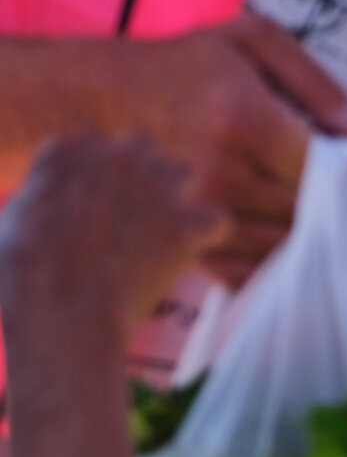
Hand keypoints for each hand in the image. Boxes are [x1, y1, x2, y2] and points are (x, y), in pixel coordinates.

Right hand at [0, 135, 224, 330]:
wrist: (59, 311)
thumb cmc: (19, 278)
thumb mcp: (6, 225)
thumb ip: (33, 200)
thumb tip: (43, 207)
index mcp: (66, 152)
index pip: (91, 145)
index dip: (94, 175)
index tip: (90, 201)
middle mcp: (117, 158)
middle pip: (140, 149)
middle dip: (138, 175)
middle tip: (128, 214)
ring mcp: (157, 187)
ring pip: (183, 173)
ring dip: (176, 197)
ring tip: (161, 231)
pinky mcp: (186, 223)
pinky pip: (215, 219)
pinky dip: (206, 235)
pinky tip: (193, 250)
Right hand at [79, 14, 346, 282]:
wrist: (99, 98)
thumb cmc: (185, 65)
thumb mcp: (252, 42)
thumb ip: (315, 82)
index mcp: (244, 120)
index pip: (321, 167)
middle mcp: (220, 173)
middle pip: (304, 210)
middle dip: (328, 204)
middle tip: (330, 189)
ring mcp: (196, 211)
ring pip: (278, 244)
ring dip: (301, 234)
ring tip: (298, 208)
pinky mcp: (180, 238)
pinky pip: (242, 270)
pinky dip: (267, 263)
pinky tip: (270, 236)